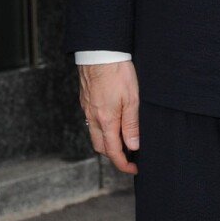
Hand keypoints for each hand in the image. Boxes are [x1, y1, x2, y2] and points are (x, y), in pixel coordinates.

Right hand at [78, 59, 140, 174]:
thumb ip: (132, 125)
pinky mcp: (86, 100)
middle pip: (100, 146)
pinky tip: (112, 122)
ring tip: (123, 140)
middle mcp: (93, 117)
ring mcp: (87, 109)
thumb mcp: (132, 100)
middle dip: (114, 156)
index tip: (133, 168)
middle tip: (129, 157)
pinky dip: (102, 128)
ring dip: (107, 142)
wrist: (99, 52)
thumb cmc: (117, 72)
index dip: (123, 164)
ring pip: (95, 134)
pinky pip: (92, 121)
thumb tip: (133, 146)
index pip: (113, 151)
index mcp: (105, 120)